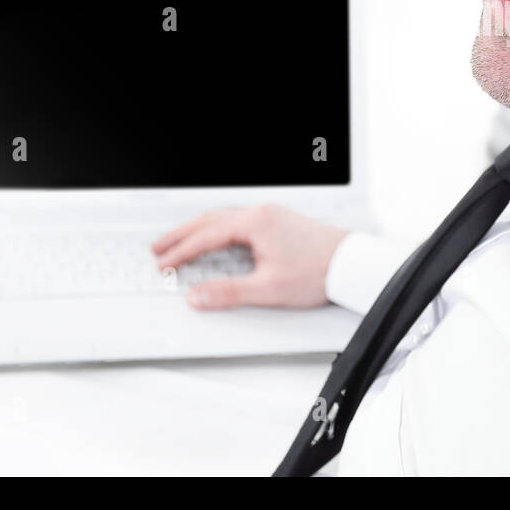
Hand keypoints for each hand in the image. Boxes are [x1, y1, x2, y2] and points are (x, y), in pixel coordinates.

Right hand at [151, 205, 349, 309]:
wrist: (351, 263)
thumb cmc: (319, 270)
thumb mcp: (269, 288)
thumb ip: (228, 293)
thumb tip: (197, 296)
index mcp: (255, 222)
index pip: (206, 236)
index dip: (181, 252)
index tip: (164, 264)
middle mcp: (261, 213)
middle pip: (210, 221)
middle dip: (181, 235)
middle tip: (159, 248)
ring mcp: (270, 215)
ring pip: (223, 219)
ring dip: (199, 231)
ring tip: (179, 243)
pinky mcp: (279, 222)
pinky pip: (237, 221)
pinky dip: (218, 230)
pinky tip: (214, 241)